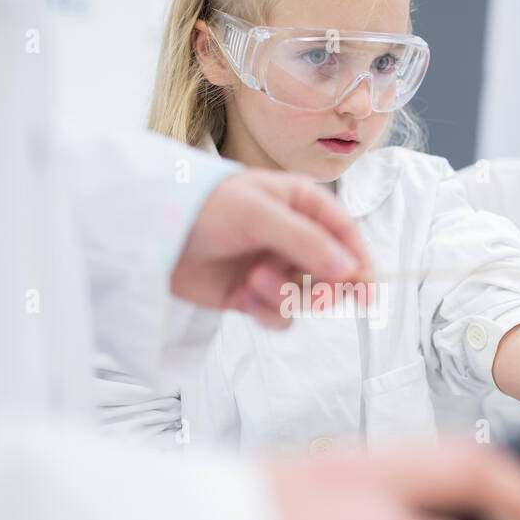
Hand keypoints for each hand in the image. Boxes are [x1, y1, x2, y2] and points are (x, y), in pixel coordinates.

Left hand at [171, 169, 373, 328]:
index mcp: (302, 204)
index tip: (367, 295)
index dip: (360, 264)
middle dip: (322, 290)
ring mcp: (274, 267)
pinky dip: (265, 312)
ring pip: (306, 299)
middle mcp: (294, 236)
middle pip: (334, 274)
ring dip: (284, 298)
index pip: (346, 235)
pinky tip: (243, 298)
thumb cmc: (204, 206)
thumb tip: (350, 271)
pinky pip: (279, 315)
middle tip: (312, 298)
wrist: (152, 232)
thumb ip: (306, 242)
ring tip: (252, 283)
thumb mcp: (259, 215)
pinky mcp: (253, 295)